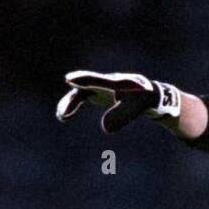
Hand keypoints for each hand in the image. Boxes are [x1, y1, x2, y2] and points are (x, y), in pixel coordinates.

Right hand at [56, 70, 180, 133]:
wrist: (147, 95)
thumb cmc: (143, 101)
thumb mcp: (135, 109)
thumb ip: (122, 116)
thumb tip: (105, 129)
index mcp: (118, 83)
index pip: (99, 80)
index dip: (85, 80)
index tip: (69, 80)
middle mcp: (106, 81)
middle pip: (86, 87)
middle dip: (74, 99)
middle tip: (64, 114)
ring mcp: (100, 86)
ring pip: (81, 92)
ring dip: (69, 103)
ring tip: (61, 117)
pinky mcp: (97, 92)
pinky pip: (81, 97)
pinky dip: (73, 106)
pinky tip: (63, 117)